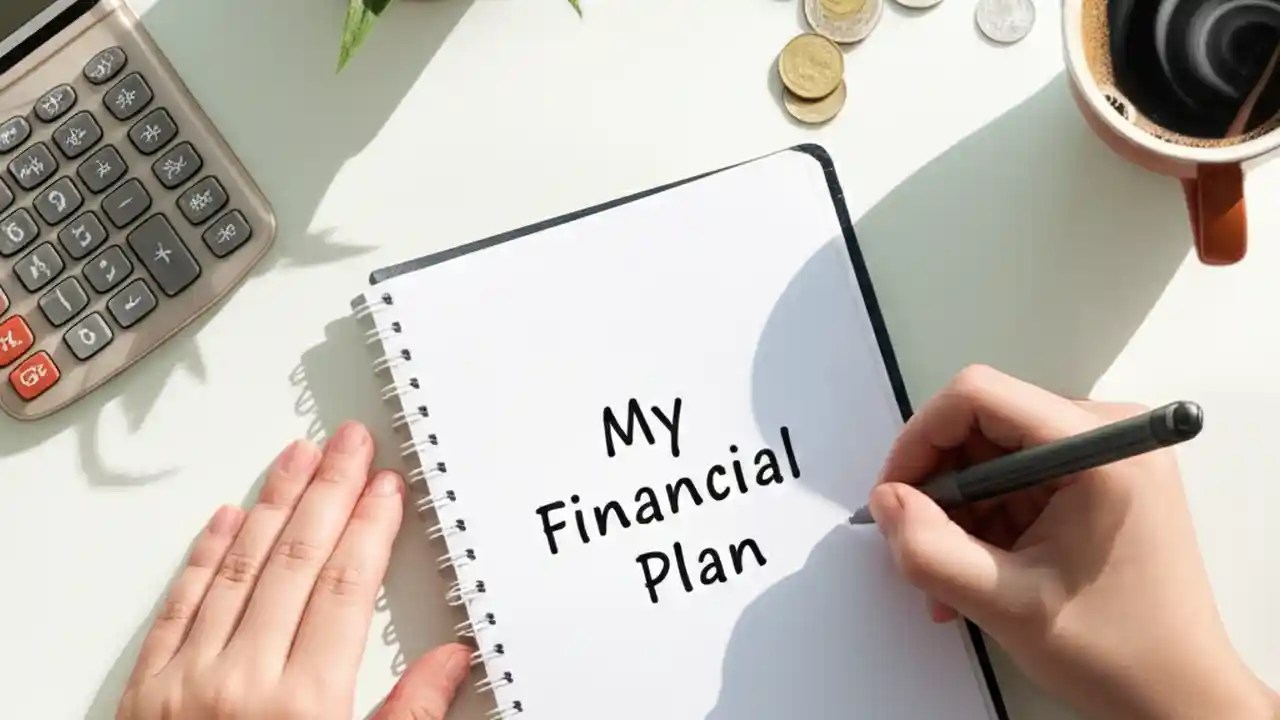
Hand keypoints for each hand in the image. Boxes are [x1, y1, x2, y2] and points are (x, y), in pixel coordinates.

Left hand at [117, 422, 470, 719]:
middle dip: (329, 492)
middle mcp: (242, 679)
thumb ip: (407, 717)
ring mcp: (188, 679)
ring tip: (297, 458)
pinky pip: (179, 603)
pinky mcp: (146, 689)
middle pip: (294, 560)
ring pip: (238, 567)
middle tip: (349, 445)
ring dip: (272, 503)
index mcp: (305, 703)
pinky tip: (227, 517)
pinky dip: (205, 555)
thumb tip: (453, 664)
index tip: (387, 487)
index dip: (370, 528)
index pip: (344, 587)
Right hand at [869, 366, 1277, 719]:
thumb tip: (884, 502)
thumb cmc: (1117, 653)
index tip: (895, 496)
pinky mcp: (1099, 482)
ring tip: (952, 581)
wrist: (1181, 697)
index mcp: (1100, 449)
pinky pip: (1016, 480)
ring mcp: (1107, 457)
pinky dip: (986, 522)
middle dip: (941, 488)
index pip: (980, 397)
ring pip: (993, 456)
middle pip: (983, 424)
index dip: (921, 439)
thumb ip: (930, 550)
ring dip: (960, 515)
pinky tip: (979, 574)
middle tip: (920, 547)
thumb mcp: (1006, 605)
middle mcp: (1109, 435)